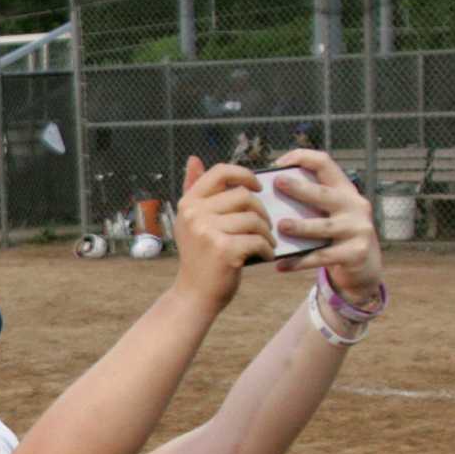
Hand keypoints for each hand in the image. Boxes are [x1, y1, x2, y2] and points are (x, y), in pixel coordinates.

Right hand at [170, 156, 274, 309]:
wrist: (195, 295)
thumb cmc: (200, 257)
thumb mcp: (192, 221)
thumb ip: (194, 189)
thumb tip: (193, 158)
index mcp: (188, 204)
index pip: (221, 172)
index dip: (244, 174)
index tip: (257, 187)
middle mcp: (194, 215)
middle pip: (243, 196)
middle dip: (260, 212)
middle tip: (262, 228)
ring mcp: (207, 232)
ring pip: (253, 218)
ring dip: (265, 232)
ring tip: (263, 243)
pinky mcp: (223, 249)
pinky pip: (258, 239)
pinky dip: (266, 249)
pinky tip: (264, 256)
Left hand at [266, 148, 383, 303]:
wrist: (364, 266)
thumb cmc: (335, 234)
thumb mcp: (329, 213)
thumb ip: (308, 202)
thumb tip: (268, 194)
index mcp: (344, 190)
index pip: (325, 164)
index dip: (303, 158)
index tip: (278, 164)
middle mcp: (354, 205)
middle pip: (325, 194)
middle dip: (301, 188)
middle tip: (278, 183)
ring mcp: (358, 229)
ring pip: (324, 227)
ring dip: (301, 226)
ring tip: (281, 226)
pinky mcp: (356, 253)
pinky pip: (322, 256)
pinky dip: (300, 261)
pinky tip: (280, 265)